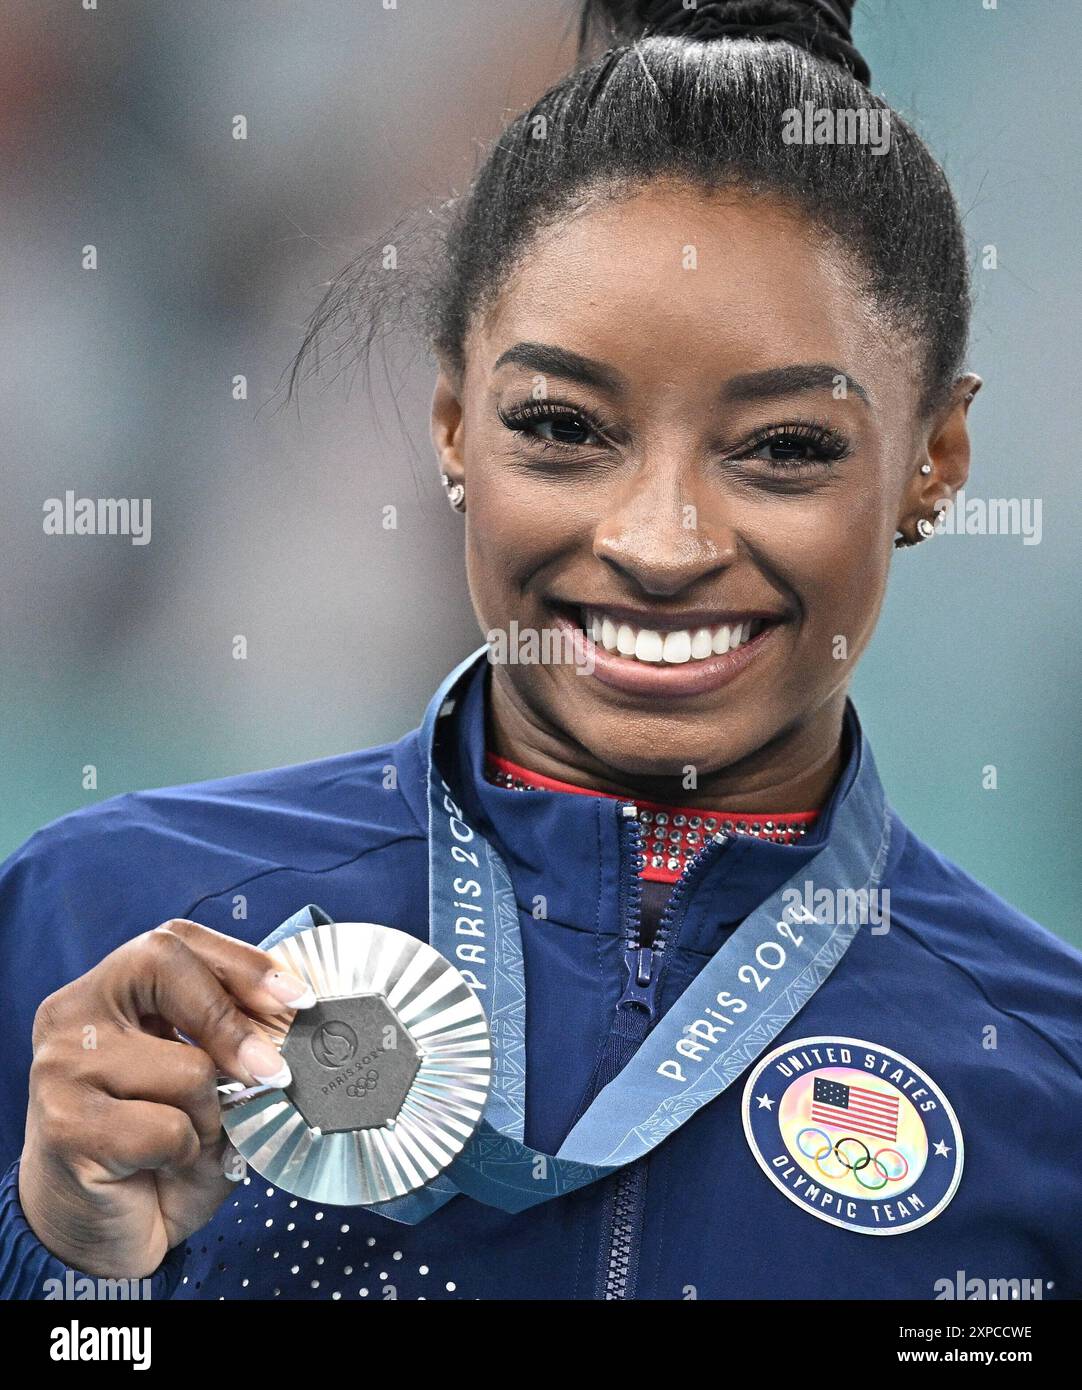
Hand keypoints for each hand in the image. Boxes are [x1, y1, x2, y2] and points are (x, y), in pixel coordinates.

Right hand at [18, 919, 314, 1278]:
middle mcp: (73, 1014)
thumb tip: (291, 1032)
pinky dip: (182, 1153)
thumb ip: (234, 1046)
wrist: (94, 1236)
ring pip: (185, 1065)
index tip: (297, 996)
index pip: (174, 942)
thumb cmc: (154, 1149)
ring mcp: (61, 1067)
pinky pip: (166, 1128)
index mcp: (107, 990)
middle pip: (165, 968)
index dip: (242, 962)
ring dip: (209, 1114)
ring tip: (184, 1141)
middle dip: (233, 1021)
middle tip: (274, 1070)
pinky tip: (154, 1165)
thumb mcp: (202, 1083)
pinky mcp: (66, 1125)